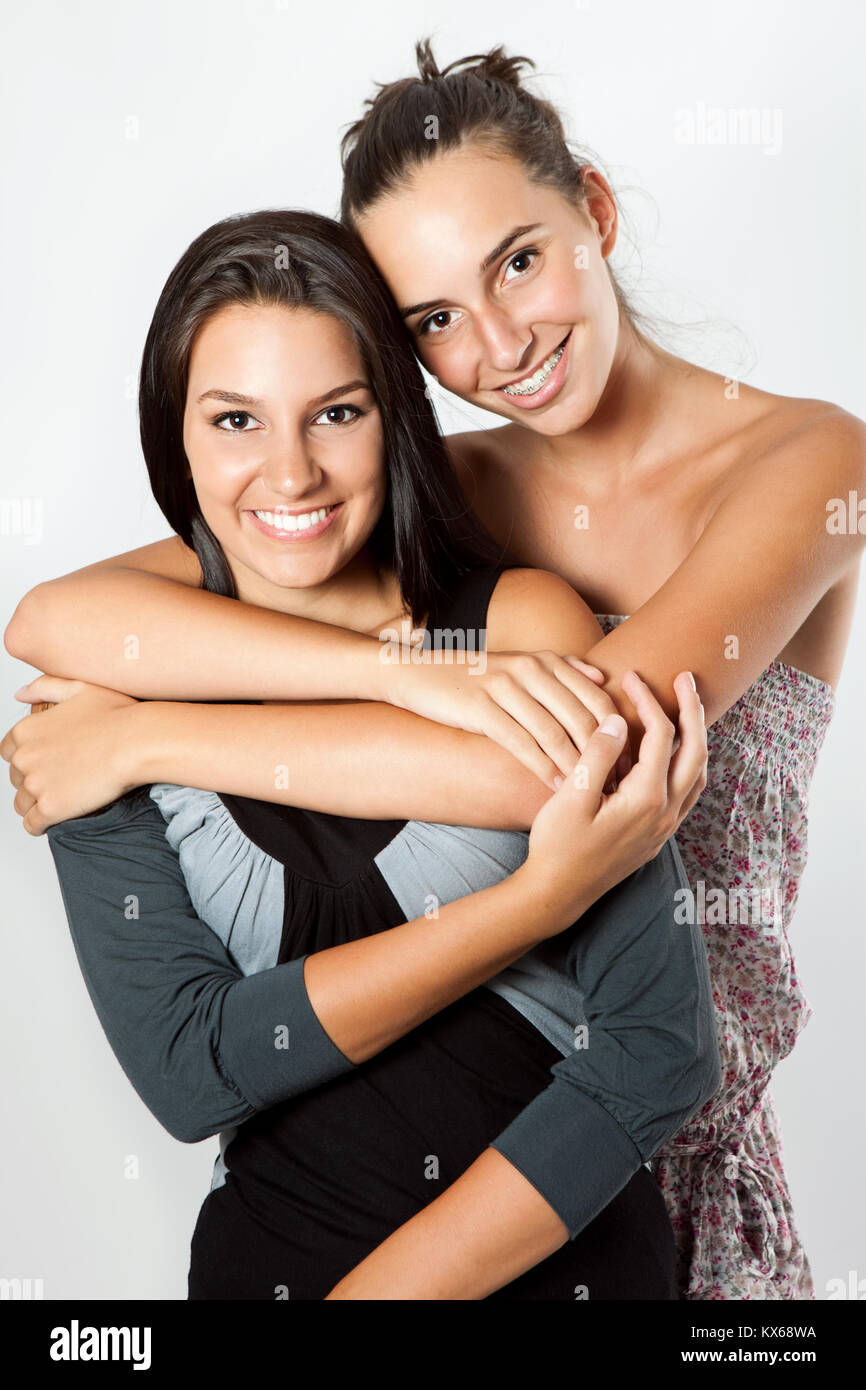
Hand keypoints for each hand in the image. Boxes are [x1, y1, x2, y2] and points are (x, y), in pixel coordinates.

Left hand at [1, 675, 139, 833]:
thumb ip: (45, 686)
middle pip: (16, 778)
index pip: (9, 752)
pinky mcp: (51, 808)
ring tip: (59, 801)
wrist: (137, 742)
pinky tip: (55, 820)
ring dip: (36, 804)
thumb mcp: (79, 688)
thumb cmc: (117, 716)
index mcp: (27, 730)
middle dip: (34, 781)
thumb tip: (20, 694)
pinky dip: (41, 825)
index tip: (46, 763)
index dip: (28, 759)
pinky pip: (32, 825)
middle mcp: (25, 758)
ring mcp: (37, 785)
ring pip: (21, 804)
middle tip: (60, 781)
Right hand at [385, 649, 629, 790]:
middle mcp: (530, 670)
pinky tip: (557, 787)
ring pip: (554, 732)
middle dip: (606, 754)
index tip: (633, 762)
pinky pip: (522, 742)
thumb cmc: (477, 677)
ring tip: (596, 793)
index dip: (619, 732)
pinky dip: (544, 767)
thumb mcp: (522, 664)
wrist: (420, 674)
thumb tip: (602, 677)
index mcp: (546, 661)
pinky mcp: (482, 709)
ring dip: (578, 766)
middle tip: (622, 785)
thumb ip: (564, 669)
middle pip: (581, 716)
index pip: (597, 697)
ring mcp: (506, 688)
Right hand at [524, 669, 706, 926]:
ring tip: (685, 709)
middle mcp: (666, 812)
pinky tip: (672, 753)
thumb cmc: (559, 846)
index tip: (630, 677)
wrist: (559, 892)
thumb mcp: (571, 797)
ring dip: (695, 737)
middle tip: (684, 678)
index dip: (648, 700)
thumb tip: (619, 721)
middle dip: (692, 710)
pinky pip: (686, 791)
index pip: (661, 735)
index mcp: (647, 798)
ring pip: (697, 772)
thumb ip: (597, 756)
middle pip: (696, 750)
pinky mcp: (657, 835)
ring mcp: (665, 826)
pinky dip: (686, 762)